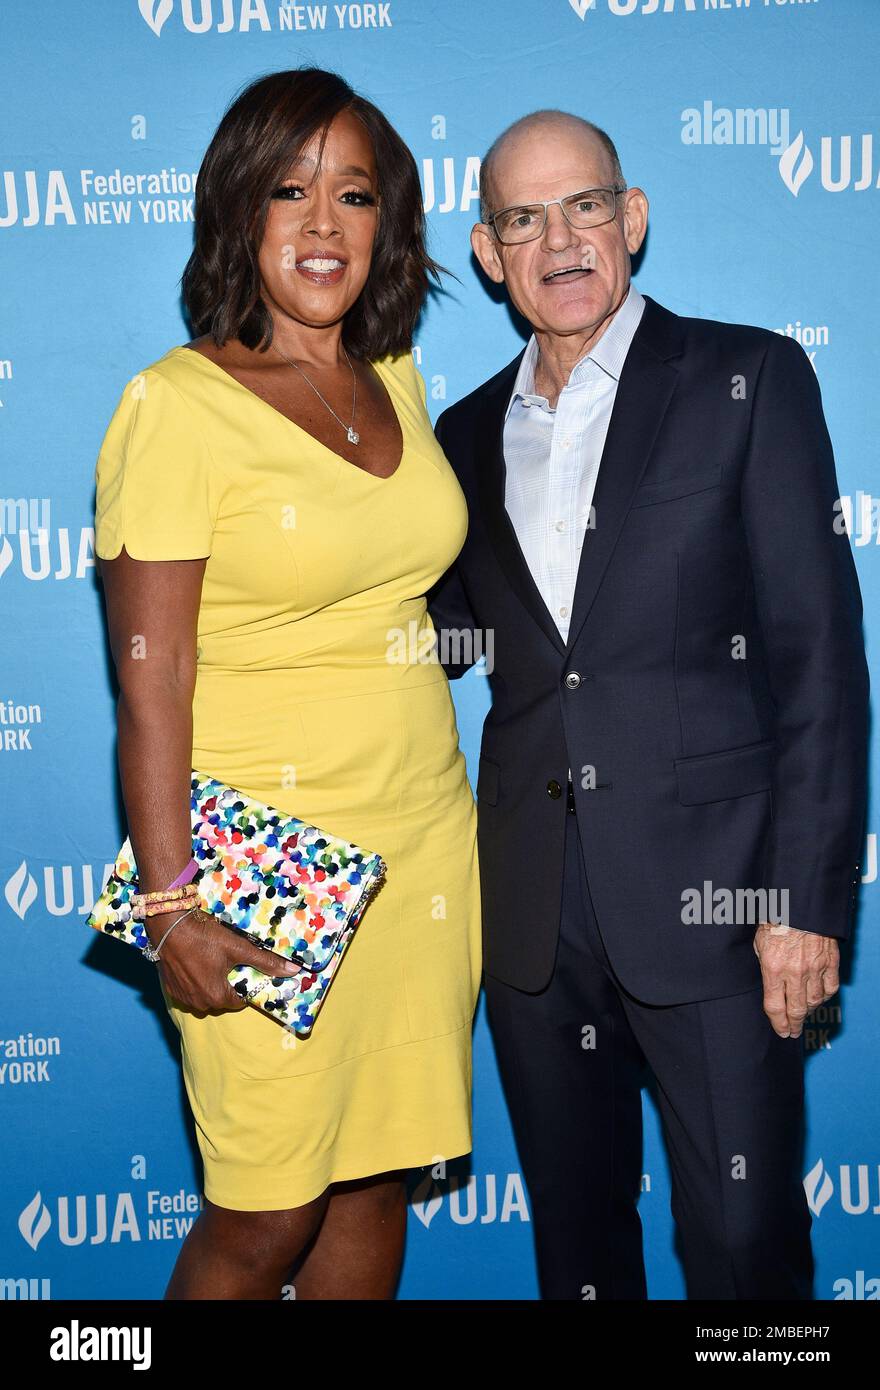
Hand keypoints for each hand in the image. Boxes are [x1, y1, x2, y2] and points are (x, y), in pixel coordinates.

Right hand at [146, 907, 300, 1016]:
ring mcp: (182, 997)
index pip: (240, 1001)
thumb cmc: (204, 937)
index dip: (244, 985)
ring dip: (209, 985)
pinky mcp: (170, 989)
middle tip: (227, 963)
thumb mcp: (238, 947)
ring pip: (204, 997)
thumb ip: (265, 961)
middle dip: (227, 985)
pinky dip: (194, 982)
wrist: (169, 925)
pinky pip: (188, 992)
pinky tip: (196, 964)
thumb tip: (293, 970)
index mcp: (216, 996)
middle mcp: (198, 1003)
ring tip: (211, 963)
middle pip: (221, 1000)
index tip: (242, 970)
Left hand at [752, 922, 839, 1038]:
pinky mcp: (830, 962)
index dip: (778, 1024)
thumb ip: (763, 964)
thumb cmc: (774, 919)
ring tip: (804, 1016)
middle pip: (796, 1010)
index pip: (775, 1007)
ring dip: (809, 1012)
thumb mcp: (758, 942)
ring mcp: (815, 968)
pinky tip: (819, 998)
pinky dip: (825, 996)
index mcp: (773, 968)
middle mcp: (794, 972)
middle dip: (794, 1025)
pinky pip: (830, 988)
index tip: (781, 1031)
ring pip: (814, 1001)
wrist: (800, 902)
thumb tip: (768, 983)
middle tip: (794, 1032)